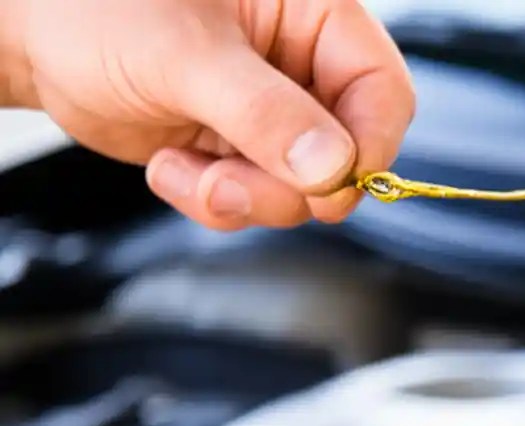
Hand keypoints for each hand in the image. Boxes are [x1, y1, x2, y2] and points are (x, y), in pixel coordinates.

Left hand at [3, 0, 414, 229]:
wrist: (32, 35)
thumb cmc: (98, 8)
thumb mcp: (188, 56)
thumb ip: (265, 112)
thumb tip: (333, 169)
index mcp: (315, 17)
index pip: (383, 94)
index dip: (369, 147)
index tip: (331, 184)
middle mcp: (303, 66)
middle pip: (349, 154)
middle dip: (290, 186)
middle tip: (232, 184)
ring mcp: (274, 113)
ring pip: (305, 189)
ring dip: (246, 199)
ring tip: (186, 171)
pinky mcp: (241, 150)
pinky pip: (260, 200)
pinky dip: (216, 201)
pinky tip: (172, 167)